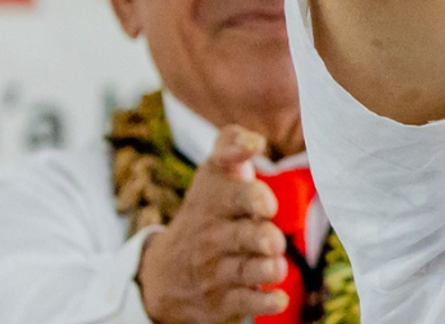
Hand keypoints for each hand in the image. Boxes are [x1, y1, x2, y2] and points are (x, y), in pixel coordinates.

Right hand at [137, 126, 287, 323]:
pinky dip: (265, 301)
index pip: (234, 195)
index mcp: (215, 202)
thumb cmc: (208, 212)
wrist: (165, 273)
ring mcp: (216, 272)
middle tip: (272, 240)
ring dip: (268, 269)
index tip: (267, 205)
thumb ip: (230, 145)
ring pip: (247, 270)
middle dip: (263, 238)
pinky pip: (247, 303)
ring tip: (276, 264)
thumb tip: (253, 140)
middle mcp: (213, 238)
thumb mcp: (213, 175)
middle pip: (245, 237)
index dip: (253, 197)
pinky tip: (278, 297)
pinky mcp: (224, 301)